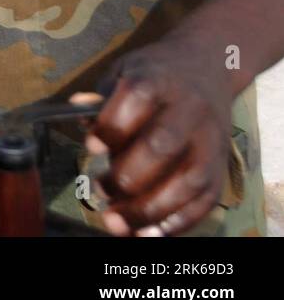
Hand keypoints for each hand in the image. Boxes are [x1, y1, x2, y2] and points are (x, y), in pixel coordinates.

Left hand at [80, 35, 234, 236]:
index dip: (113, 126)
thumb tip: (78, 113)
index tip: (92, 145)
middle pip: (162, 145)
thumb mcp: (124, 70)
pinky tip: (148, 232)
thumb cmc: (155, 74)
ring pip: (187, 179)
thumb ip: (101, 96)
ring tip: (117, 221)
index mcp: (158, 81)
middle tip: (101, 189)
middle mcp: (188, 110)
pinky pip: (204, 200)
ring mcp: (209, 141)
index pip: (137, 100)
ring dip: (150, 207)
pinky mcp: (220, 166)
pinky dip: (177, 222)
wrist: (208, 67)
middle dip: (127, 175)